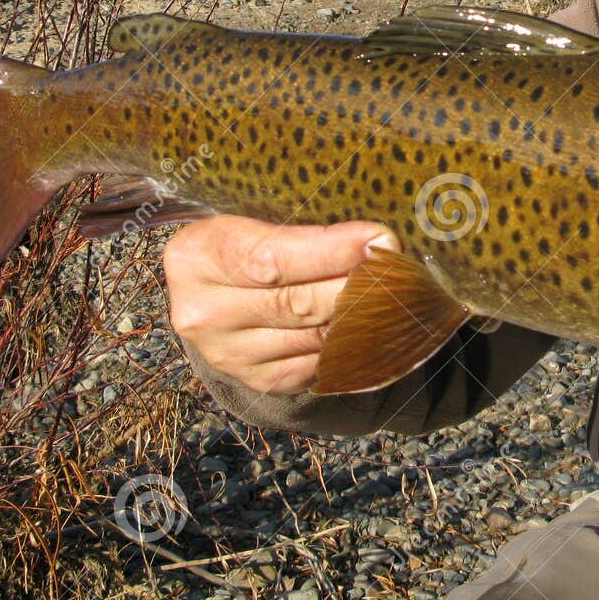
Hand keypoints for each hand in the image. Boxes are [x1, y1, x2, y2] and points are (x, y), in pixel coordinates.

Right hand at [164, 215, 398, 394]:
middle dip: (359, 285)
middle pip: (298, 304)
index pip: (272, 259)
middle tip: (403, 268)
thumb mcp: (254, 218)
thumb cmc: (245, 241)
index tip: (380, 240)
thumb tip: (376, 236)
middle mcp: (203, 313)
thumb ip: (301, 223)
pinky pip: (321, 365)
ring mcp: (229, 355)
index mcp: (195, 258)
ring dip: (365, 317)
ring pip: (315, 339)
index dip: (332, 251)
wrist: (215, 294)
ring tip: (401, 293)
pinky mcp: (260, 381)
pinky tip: (378, 323)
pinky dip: (355, 345)